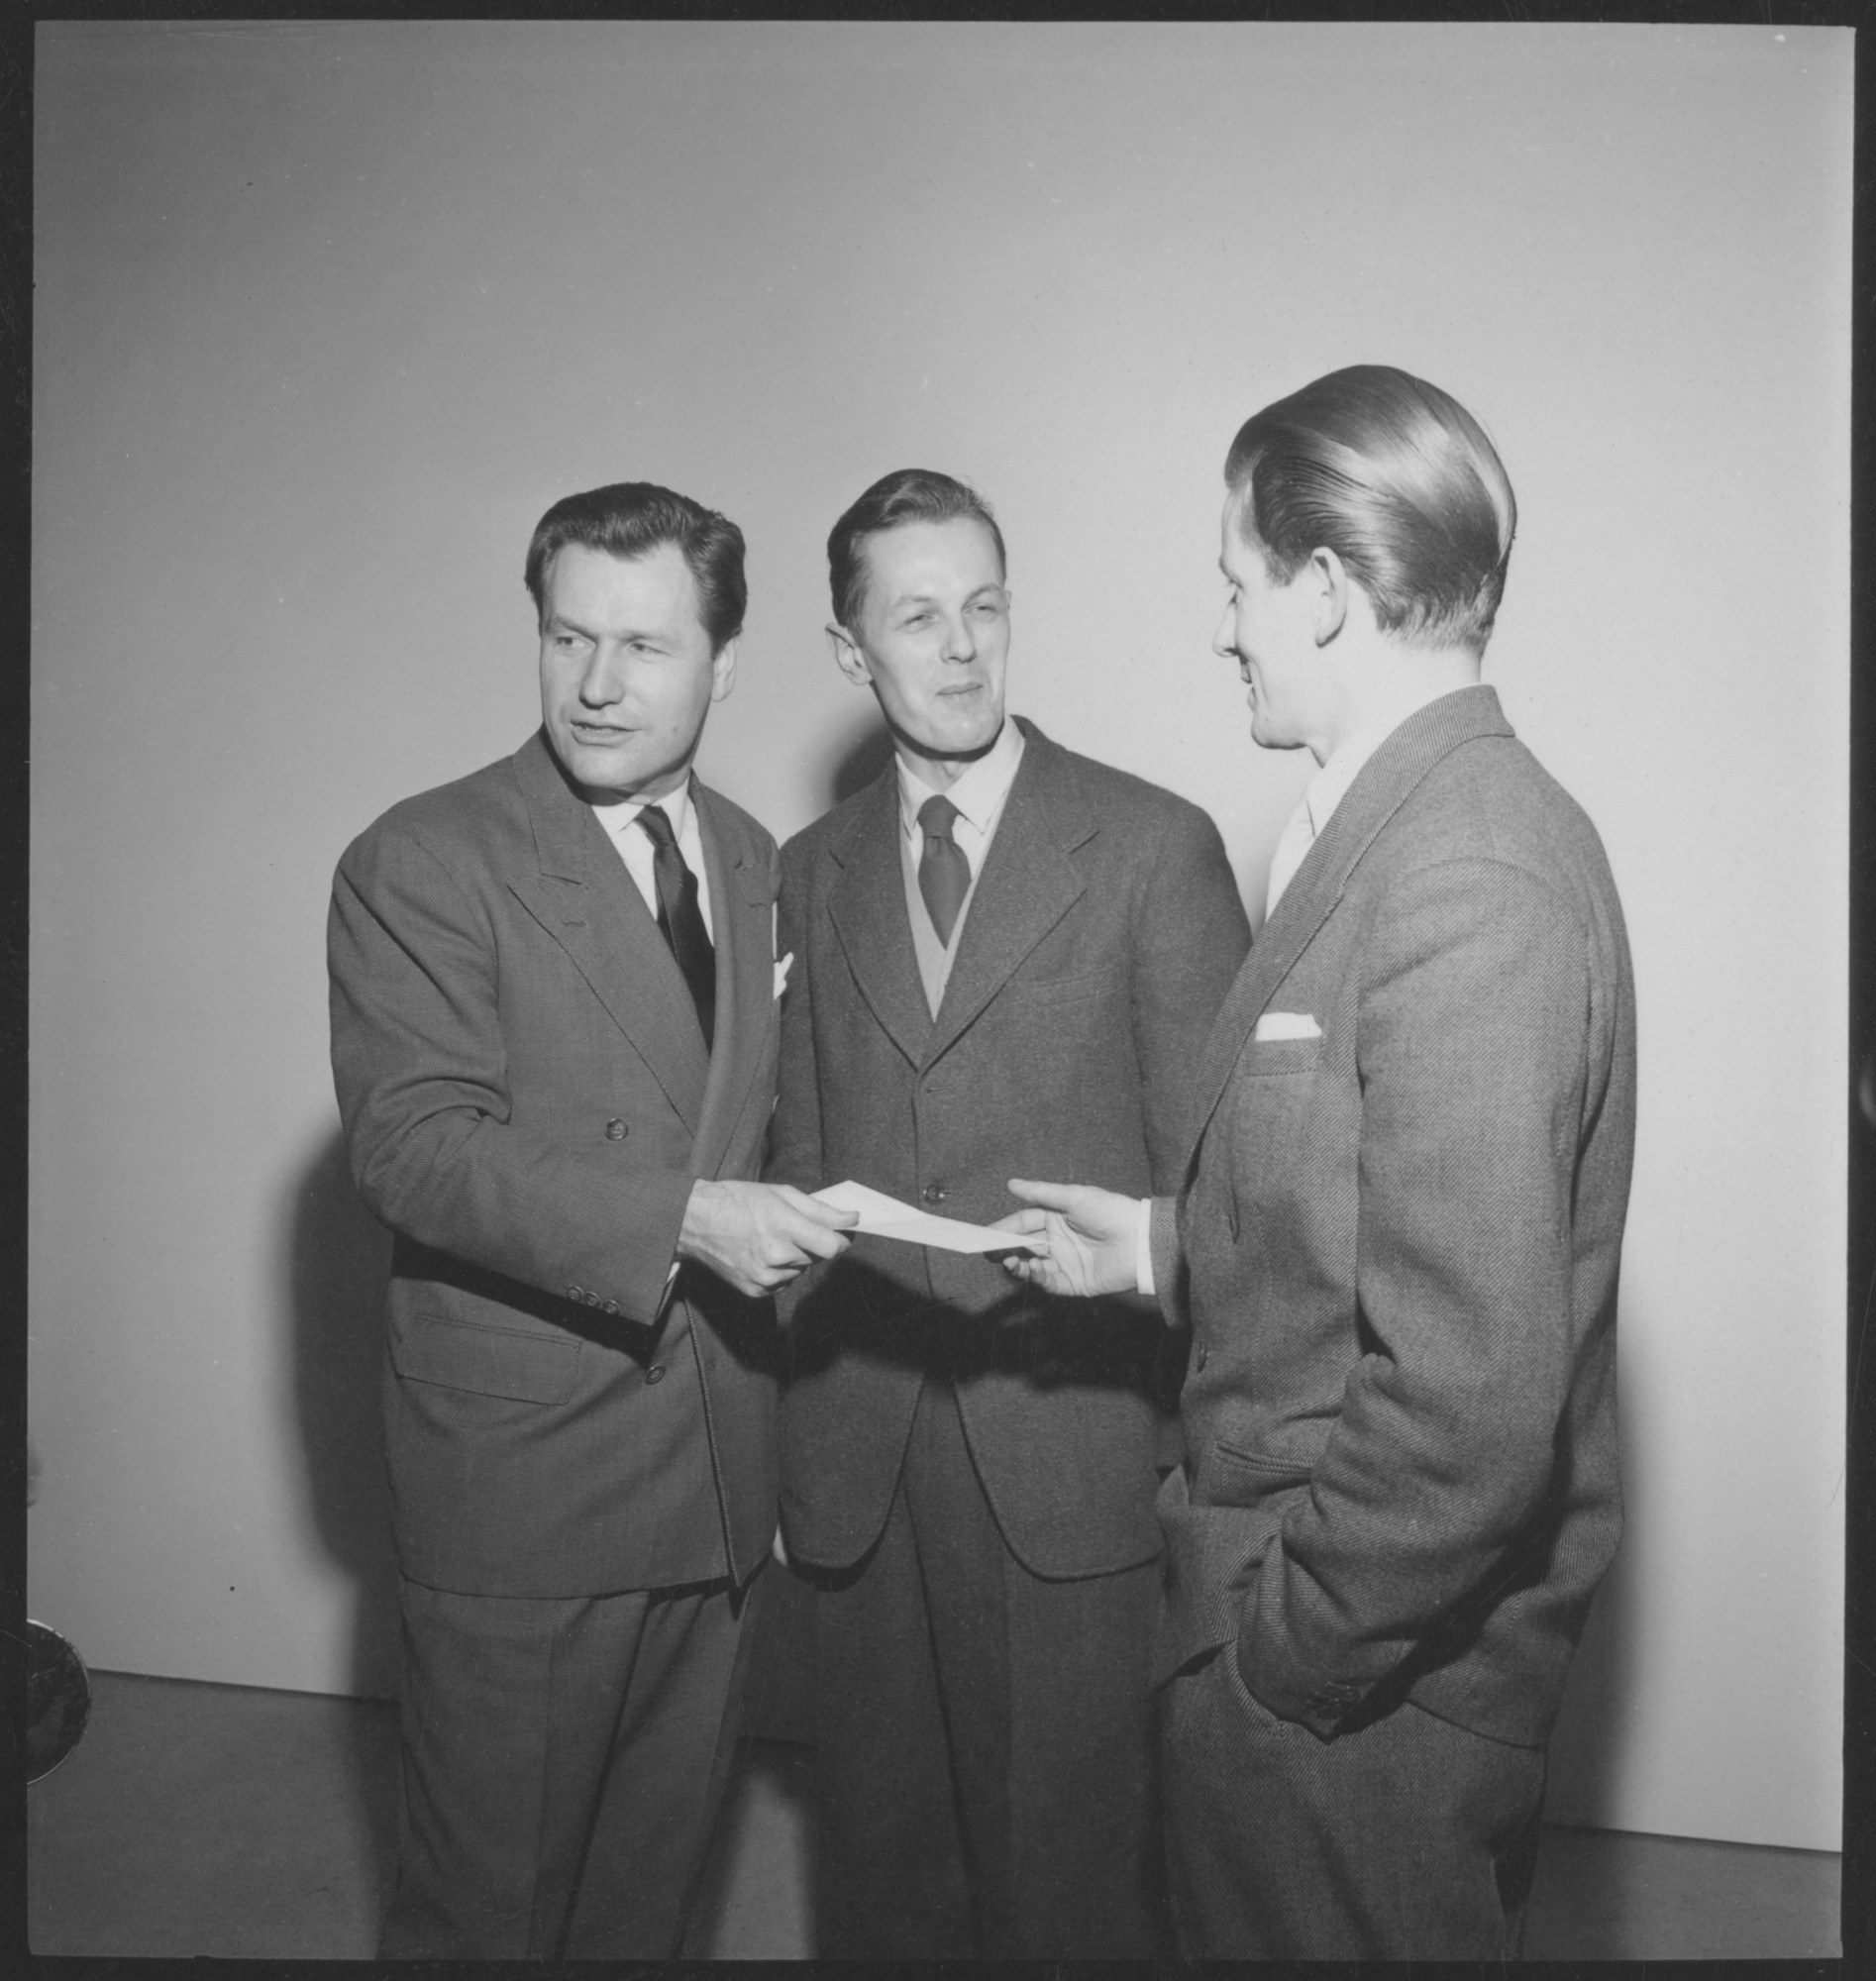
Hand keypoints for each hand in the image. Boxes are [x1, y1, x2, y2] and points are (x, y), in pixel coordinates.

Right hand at [678, 1180, 856, 1297]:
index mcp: (783, 1226)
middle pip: (816, 1257)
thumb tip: (852, 1219)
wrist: (695, 1221)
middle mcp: (775, 1255)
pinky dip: (780, 1270)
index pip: (831, 1246)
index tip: (841, 1233)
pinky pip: (784, 1282)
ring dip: (795, 1257)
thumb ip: (820, 1210)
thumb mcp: (781, 1193)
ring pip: (800, 1270)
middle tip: (789, 1227)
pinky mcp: (755, 1290)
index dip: (841, 1240)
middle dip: (811, 1243)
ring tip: (770, 1238)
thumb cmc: (738, 1201)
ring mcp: (764, 1276)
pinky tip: (761, 1253)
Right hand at [996, 1179, 1144, 1298]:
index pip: (1023, 1223)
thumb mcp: (1074, 1197)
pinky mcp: (1074, 1283)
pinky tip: (1029, 1269)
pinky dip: (1036, 1278)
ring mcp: (1064, 1263)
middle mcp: (1057, 1241)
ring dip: (1018, 1264)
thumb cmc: (1111, 1211)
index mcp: (1056, 1218)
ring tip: (1009, 1260)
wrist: (1141, 1240)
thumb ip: (1041, 1193)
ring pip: (1032, 1266)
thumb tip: (1011, 1184)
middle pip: (1024, 1246)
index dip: (1004, 1228)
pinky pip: (1049, 1282)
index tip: (985, 1233)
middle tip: (989, 1251)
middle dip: (1005, 1248)